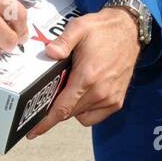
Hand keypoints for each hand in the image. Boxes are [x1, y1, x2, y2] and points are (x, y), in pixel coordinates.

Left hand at [26, 7, 140, 136]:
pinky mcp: (117, 101)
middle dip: (56, 108)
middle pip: (69, 113)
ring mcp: (110, 99)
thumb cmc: (102, 30)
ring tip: (70, 88)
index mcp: (87, 77)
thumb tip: (49, 53)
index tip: (32, 132)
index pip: (62, 108)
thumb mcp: (79, 28)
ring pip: (80, 116)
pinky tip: (84, 93)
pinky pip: (94, 116)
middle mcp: (100, 92)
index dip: (46, 122)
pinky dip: (85, 110)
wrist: (129, 31)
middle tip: (50, 93)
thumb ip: (63, 42)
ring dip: (71, 108)